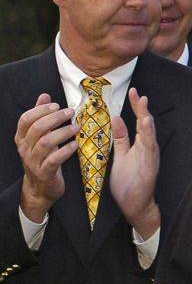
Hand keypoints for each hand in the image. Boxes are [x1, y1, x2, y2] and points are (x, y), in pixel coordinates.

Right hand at [15, 94, 78, 221]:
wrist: (41, 188)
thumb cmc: (43, 158)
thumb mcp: (39, 138)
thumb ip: (40, 117)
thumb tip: (44, 96)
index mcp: (22, 138)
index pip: (26, 119)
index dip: (40, 110)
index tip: (56, 104)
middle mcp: (24, 149)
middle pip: (36, 129)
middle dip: (54, 118)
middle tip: (70, 112)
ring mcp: (33, 162)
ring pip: (45, 143)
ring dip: (63, 133)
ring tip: (77, 127)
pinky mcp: (44, 173)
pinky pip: (54, 160)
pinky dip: (66, 151)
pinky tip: (76, 145)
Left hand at [110, 88, 159, 237]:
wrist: (135, 205)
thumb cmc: (129, 182)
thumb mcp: (121, 155)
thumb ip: (121, 138)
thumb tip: (115, 118)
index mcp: (141, 145)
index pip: (139, 122)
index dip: (137, 107)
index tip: (133, 92)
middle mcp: (148, 149)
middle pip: (146, 125)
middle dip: (142, 109)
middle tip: (138, 93)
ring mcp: (150, 157)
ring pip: (149, 135)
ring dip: (147, 120)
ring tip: (143, 105)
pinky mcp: (149, 166)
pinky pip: (149, 149)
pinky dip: (148, 136)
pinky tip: (146, 126)